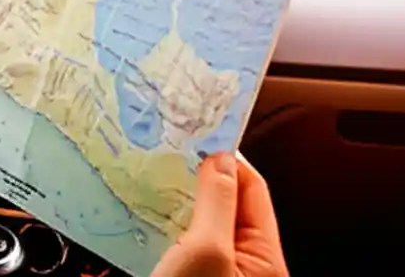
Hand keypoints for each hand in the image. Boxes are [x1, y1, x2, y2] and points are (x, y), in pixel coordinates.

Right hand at [151, 152, 288, 276]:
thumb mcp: (206, 250)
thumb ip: (217, 203)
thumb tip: (222, 159)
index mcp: (264, 258)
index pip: (253, 191)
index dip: (228, 162)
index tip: (196, 141)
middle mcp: (243, 265)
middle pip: (224, 207)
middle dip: (196, 180)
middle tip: (165, 157)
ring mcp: (215, 273)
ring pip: (198, 225)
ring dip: (174, 204)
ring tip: (147, 181)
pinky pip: (179, 246)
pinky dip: (162, 228)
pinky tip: (140, 215)